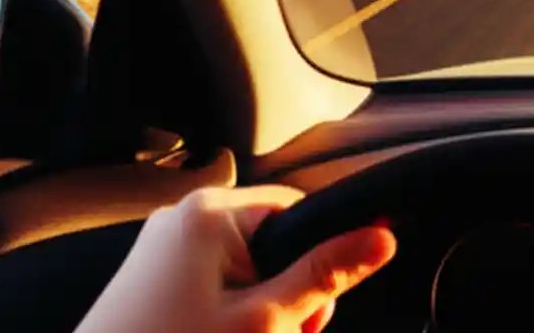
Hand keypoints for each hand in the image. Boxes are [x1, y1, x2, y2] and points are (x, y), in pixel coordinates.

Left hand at [76, 186, 395, 332]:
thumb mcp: (265, 321)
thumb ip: (325, 275)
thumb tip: (383, 235)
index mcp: (212, 212)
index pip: (299, 211)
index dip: (318, 261)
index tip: (313, 310)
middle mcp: (184, 216)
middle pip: (273, 242)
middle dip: (287, 294)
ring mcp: (161, 247)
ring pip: (245, 269)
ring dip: (259, 311)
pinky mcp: (150, 277)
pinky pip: (212, 282)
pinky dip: (228, 314)